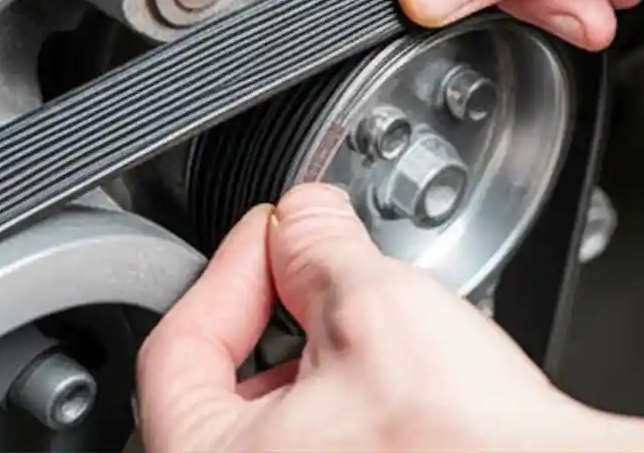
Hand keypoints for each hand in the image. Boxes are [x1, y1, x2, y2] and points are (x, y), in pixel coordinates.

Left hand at [135, 183, 643, 450]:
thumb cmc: (462, 446)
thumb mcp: (375, 308)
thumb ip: (319, 245)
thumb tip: (305, 213)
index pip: (181, 345)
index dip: (232, 268)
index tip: (274, 234)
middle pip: (228, 380)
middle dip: (282, 309)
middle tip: (325, 266)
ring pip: (285, 414)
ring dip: (325, 354)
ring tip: (379, 322)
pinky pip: (329, 442)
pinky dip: (353, 400)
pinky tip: (403, 377)